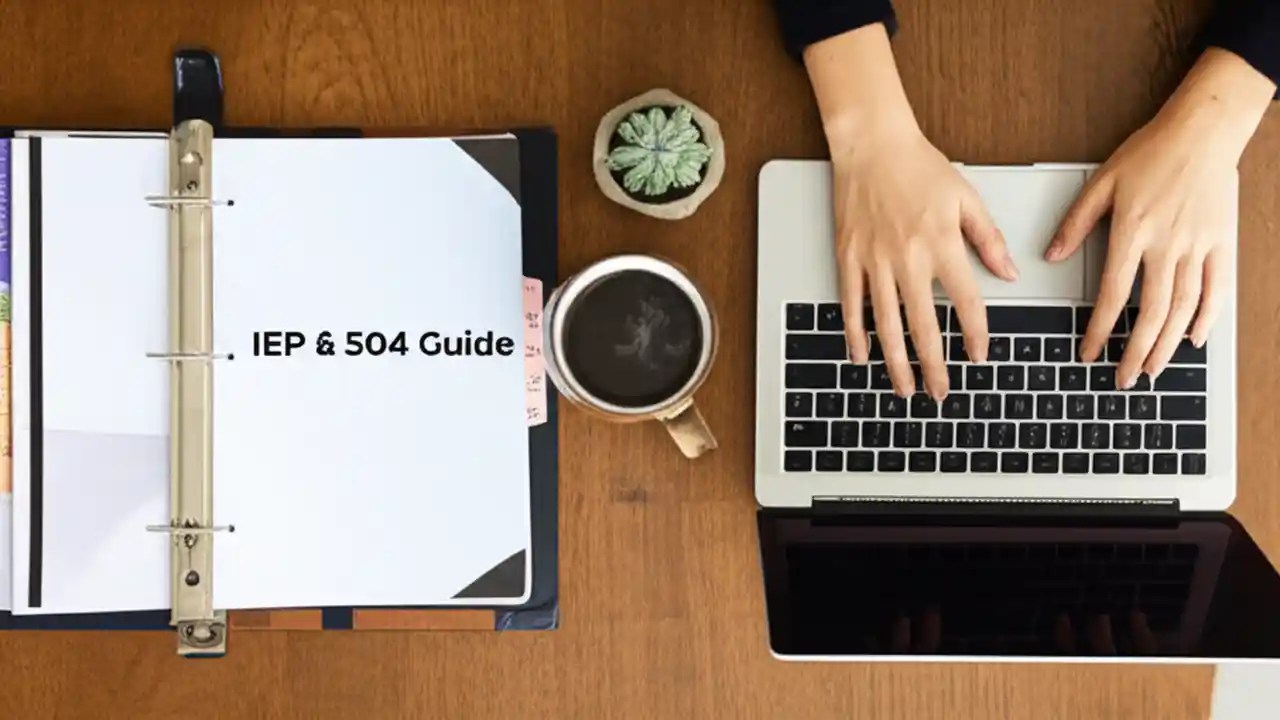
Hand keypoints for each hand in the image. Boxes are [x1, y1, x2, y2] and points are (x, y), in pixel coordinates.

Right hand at [832, 129, 1018, 397]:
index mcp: (942, 244)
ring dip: (896, 362)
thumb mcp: (967, 198)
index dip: (976, 335)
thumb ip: (989, 240)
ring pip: (886, 324)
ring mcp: (874, 261)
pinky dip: (856, 334)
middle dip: (933, 367)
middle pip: (923, 326)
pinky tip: (862, 356)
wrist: (871, 144)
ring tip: (904, 388)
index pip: (966, 303)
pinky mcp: (848, 258)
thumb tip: (1010, 274)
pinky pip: (851, 305)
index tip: (979, 357)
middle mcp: (908, 258)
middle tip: (940, 393)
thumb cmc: (919, 167)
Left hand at [1046, 49, 1275, 386]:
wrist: (1204, 129)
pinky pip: (1218, 288)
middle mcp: (1168, 243)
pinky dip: (1208, 318)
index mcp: (1133, 231)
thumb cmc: (1152, 151)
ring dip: (1167, 344)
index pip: (1113, 293)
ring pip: (1184, 307)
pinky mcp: (1223, 242)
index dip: (1098, 328)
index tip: (1088, 352)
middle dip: (1135, 351)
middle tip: (1123, 378)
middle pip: (1151, 311)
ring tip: (1153, 370)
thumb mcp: (1102, 182)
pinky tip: (1194, 339)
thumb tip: (1050, 255)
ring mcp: (1199, 245)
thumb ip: (1076, 223)